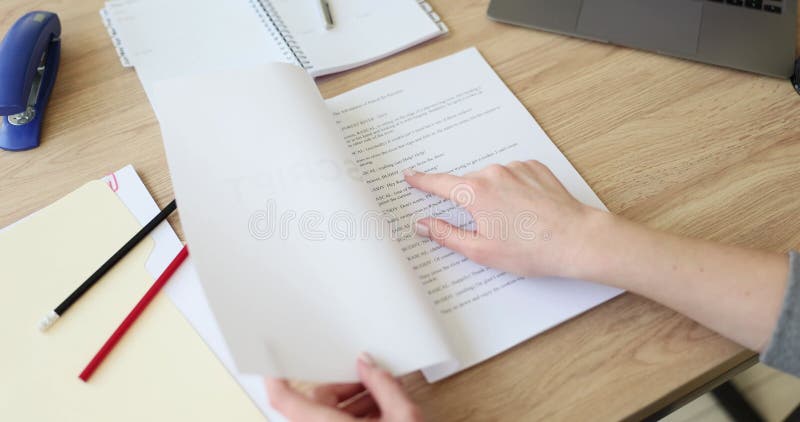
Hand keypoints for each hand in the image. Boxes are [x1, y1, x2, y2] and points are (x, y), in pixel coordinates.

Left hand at [266, 353, 421, 421]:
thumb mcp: (405, 418)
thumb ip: (384, 385)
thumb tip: (369, 366)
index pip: (288, 402)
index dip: (277, 380)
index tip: (274, 364)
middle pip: (317, 404)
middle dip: (343, 388)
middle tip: (367, 380)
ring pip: (327, 418)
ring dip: (351, 404)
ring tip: (382, 400)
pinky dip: (355, 418)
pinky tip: (380, 415)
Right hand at [404, 160, 607, 279]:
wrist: (576, 239)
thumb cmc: (531, 249)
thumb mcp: (480, 250)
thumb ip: (445, 235)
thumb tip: (423, 224)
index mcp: (475, 192)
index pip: (439, 183)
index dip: (422, 181)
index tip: (410, 176)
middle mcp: (493, 173)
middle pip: (468, 186)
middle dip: (471, 204)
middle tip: (488, 229)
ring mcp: (516, 168)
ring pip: (493, 182)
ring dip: (495, 198)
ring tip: (514, 225)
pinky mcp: (535, 168)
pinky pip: (514, 177)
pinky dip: (514, 191)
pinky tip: (526, 213)